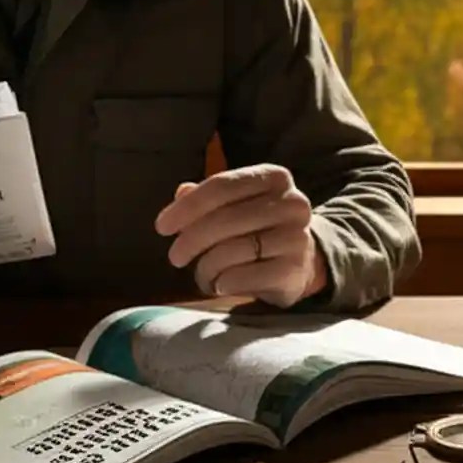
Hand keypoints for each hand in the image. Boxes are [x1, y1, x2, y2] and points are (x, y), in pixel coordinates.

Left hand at [154, 164, 327, 307]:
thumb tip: (181, 193)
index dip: (187, 207)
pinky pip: (245, 277)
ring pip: (233, 250)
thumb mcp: (235, 206)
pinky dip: (223, 282)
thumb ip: (207, 198)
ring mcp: (298, 237)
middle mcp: (292, 203)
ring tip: (201, 274)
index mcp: (275, 177)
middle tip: (175, 257)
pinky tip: (219, 285)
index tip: (161, 227)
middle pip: (225, 219)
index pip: (222, 186)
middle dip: (191, 239)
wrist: (301, 263)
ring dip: (206, 267)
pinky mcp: (295, 270)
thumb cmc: (258, 229)